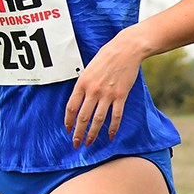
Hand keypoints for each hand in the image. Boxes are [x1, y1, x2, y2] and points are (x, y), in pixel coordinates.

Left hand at [64, 29, 147, 147]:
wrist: (125, 49)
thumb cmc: (106, 57)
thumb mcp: (88, 69)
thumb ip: (83, 85)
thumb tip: (79, 101)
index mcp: (82, 83)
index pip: (71, 107)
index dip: (69, 121)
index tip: (68, 130)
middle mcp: (93, 90)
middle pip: (83, 117)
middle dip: (78, 133)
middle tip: (76, 144)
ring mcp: (108, 94)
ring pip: (98, 119)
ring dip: (93, 133)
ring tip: (89, 143)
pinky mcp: (121, 96)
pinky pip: (116, 116)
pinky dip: (113, 128)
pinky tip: (110, 136)